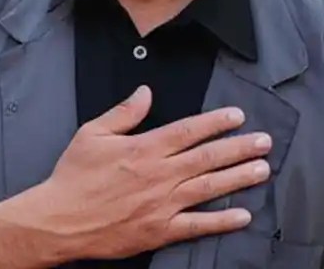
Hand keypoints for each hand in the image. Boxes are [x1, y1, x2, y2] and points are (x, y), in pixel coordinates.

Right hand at [25, 85, 271, 261]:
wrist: (59, 220)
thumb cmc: (73, 177)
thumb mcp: (91, 134)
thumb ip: (123, 113)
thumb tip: (146, 93)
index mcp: (143, 148)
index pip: (188, 130)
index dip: (216, 122)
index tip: (237, 116)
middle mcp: (159, 175)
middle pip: (207, 157)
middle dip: (239, 147)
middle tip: (264, 141)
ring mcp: (162, 204)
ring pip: (209, 188)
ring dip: (239, 178)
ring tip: (262, 169)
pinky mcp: (160, 230)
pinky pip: (198, 225)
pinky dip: (222, 220)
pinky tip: (243, 214)